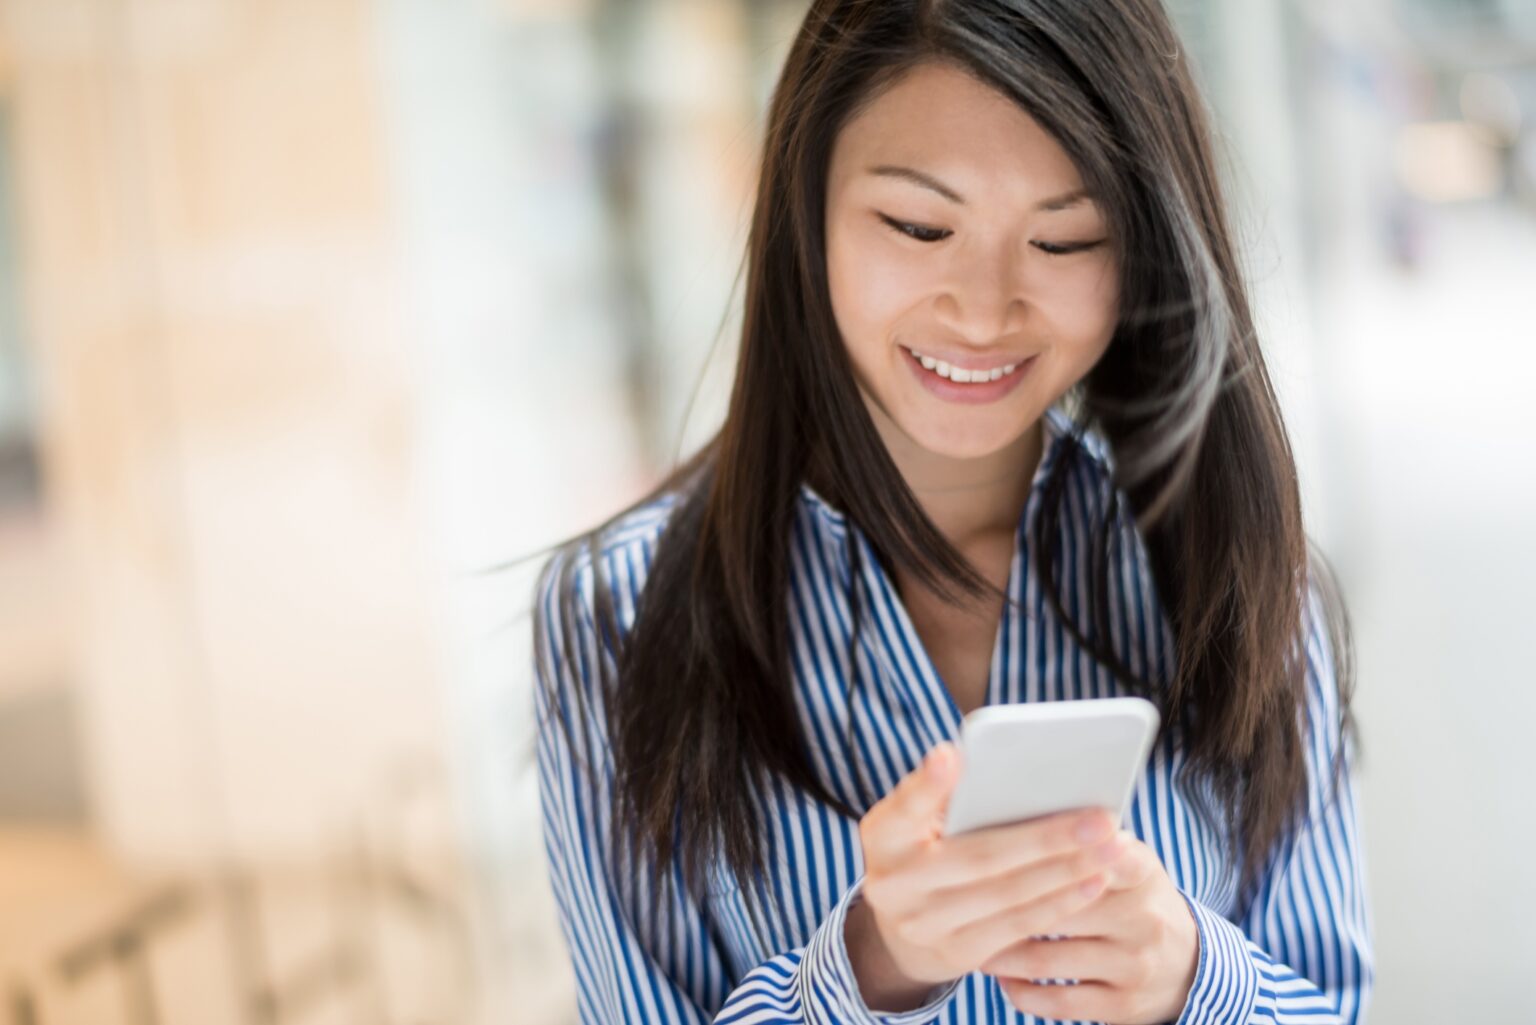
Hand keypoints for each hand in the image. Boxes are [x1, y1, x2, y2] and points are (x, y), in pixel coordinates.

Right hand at [844, 741, 1128, 1011]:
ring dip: (1067, 871)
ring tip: (1112, 847)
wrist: (901, 929)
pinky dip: (1060, 902)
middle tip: (1100, 818)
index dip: (927, 784)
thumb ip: (947, 798)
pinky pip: (1018, 927)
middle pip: (978, 858)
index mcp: (882, 835)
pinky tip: (1094, 880)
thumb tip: (1005, 768)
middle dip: (1046, 838)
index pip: (904, 806)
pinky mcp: (956, 955)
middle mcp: (894, 883)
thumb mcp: (916, 821)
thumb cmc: (923, 849)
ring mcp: (924, 925)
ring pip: (1007, 895)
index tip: (952, 755)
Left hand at [982, 833, 1199, 1023]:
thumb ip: (1085, 844)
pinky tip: (1000, 978)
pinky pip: (1058, 1002)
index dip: (1051, 852)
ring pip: (1047, 959)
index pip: (1096, 855)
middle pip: (1057, 909)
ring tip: (968, 939)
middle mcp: (1143, 918)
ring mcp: (1134, 965)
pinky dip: (1021, 990)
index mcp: (1142, 872)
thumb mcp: (1128, 864)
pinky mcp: (1122, 1006)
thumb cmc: (1132, 899)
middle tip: (959, 901)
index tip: (1001, 849)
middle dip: (1003, 906)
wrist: (1187, 965)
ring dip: (1000, 952)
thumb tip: (1015, 820)